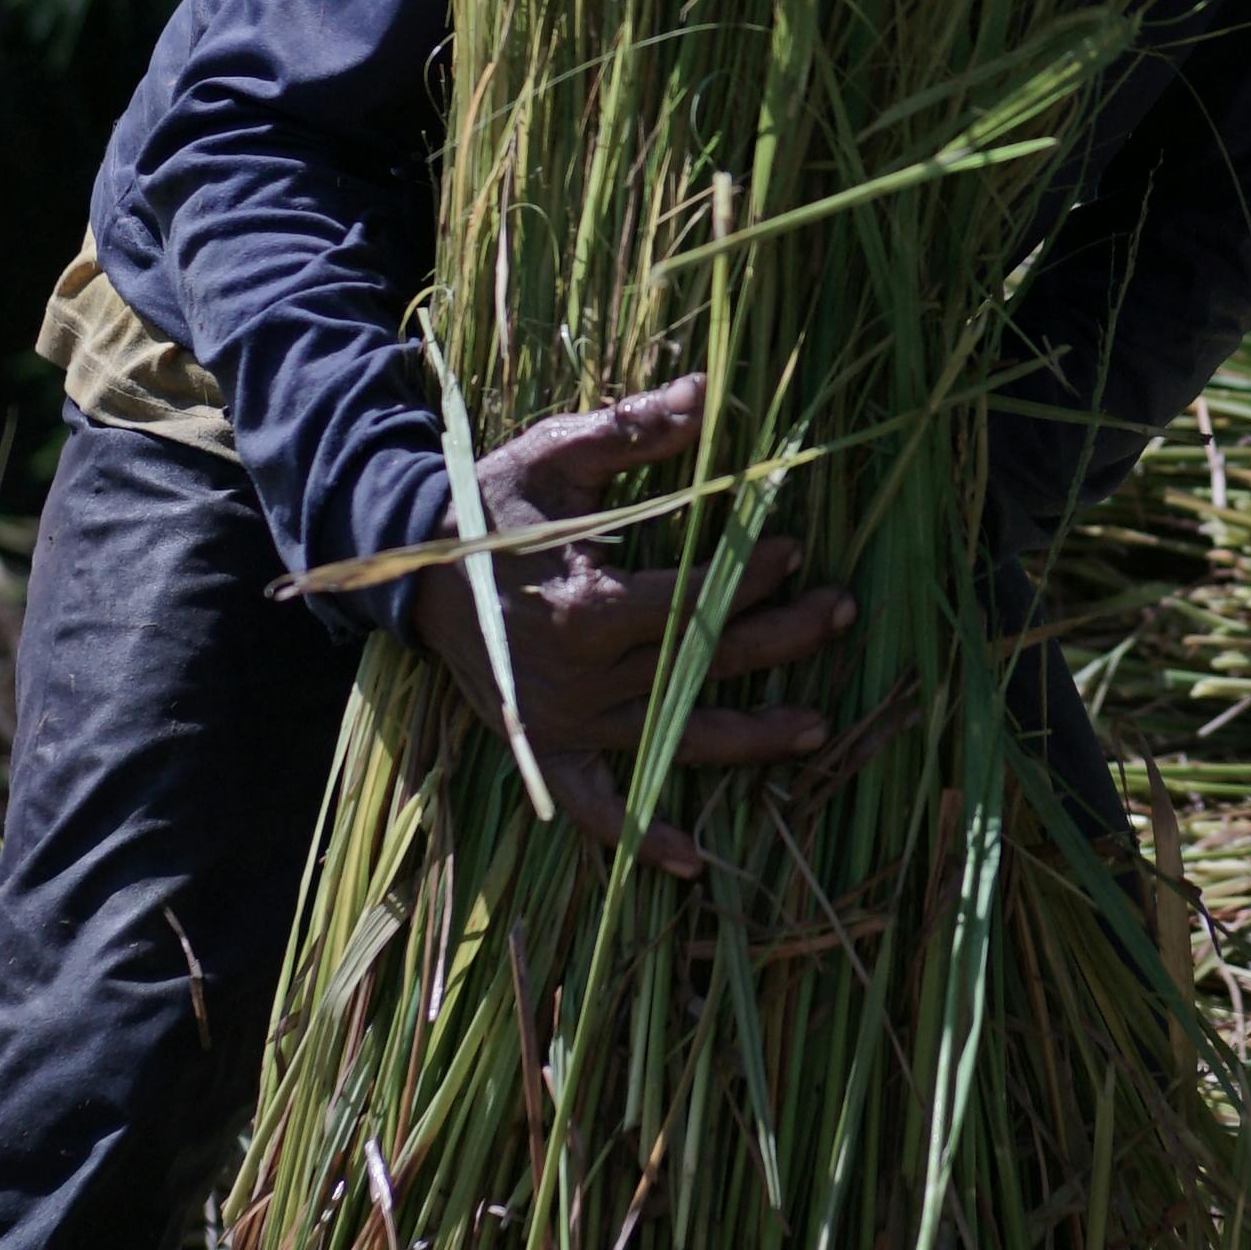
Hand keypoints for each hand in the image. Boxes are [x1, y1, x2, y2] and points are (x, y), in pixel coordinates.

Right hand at [410, 372, 853, 875]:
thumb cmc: (490, 507)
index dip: (755, 579)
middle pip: (703, 666)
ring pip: (676, 738)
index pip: (696, 601)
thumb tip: (710, 389)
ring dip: (751, 738)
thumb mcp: (557, 456)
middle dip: (783, 640)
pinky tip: (694, 860)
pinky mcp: (546, 751)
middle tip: (841, 611)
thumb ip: (634, 430)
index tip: (796, 552)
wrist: (409, 569)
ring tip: (818, 727)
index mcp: (589, 608)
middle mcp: (583, 677)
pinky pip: (598, 806)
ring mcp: (568, 722)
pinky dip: (642, 835)